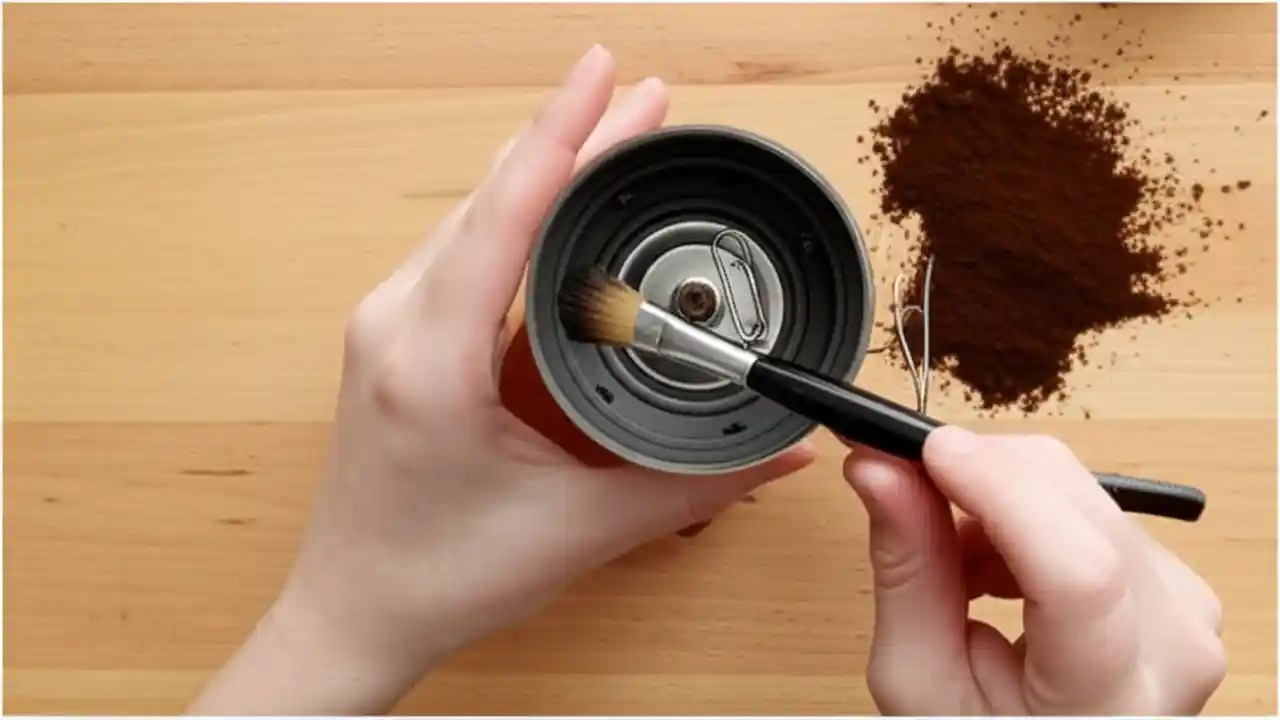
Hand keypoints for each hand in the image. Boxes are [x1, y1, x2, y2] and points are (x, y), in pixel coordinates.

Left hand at [190, 45, 813, 714]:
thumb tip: (778, 449)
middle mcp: (397, 322)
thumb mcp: (579, 531)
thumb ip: (690, 484)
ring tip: (620, 135)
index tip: (604, 73)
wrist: (354, 611)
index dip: (561, 135)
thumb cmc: (436, 576)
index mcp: (430, 362)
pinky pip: (462, 245)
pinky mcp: (398, 333)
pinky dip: (518, 209)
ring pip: (474, 214)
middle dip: (576, 139)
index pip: (505, 218)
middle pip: (494, 197)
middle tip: (650, 101)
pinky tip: (560, 200)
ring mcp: (389, 322)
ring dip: (546, 168)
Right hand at [844, 426, 1223, 714]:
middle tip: (899, 481)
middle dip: (977, 476)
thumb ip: (906, 572)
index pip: (1079, 573)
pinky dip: (1025, 514)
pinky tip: (993, 568)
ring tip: (953, 568)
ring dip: (995, 502)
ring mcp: (1185, 603)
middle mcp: (1172, 642)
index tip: (925, 450)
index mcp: (1109, 699)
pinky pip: (1092, 502)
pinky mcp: (1176, 576)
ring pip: (1079, 488)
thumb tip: (879, 466)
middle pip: (1078, 506)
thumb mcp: (917, 679)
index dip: (1001, 491)